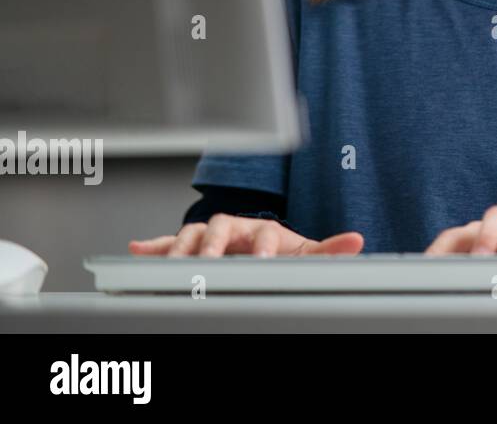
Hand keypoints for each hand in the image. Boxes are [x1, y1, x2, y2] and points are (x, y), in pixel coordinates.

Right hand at [129, 214, 364, 257]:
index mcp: (262, 230)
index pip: (261, 233)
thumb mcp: (306, 254)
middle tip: (207, 266)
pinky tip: (138, 250)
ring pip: (191, 235)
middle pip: (218, 229)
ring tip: (175, 268)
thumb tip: (356, 241)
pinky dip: (154, 246)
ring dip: (180, 250)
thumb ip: (328, 250)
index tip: (262, 261)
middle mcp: (234, 229)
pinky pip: (168, 244)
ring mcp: (211, 238)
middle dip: (212, 247)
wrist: (264, 252)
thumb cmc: (282, 252)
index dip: (261, 247)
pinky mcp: (191, 248)